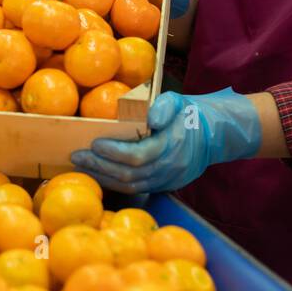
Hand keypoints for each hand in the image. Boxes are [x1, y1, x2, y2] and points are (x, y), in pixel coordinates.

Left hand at [70, 88, 260, 193]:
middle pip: (129, 175)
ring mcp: (166, 179)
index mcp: (171, 146)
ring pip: (130, 186)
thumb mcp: (178, 101)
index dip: (114, 153)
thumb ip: (163, 107)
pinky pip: (136, 189)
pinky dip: (114, 183)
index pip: (138, 156)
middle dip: (100, 166)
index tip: (95, 143)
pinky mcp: (164, 186)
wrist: (214, 134)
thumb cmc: (190, 114)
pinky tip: (99, 174)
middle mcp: (168, 167)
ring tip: (82, 165)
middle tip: (77, 155)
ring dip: (103, 176)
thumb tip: (149, 117)